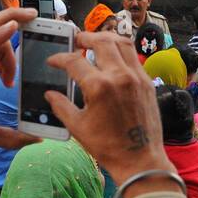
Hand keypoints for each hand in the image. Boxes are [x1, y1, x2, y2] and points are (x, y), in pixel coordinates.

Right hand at [45, 32, 175, 193]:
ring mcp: (137, 78)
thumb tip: (50, 94)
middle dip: (85, 38)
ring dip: (106, 39)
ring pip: (122, 43)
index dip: (59, 58)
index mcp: (99, 87)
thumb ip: (61, 106)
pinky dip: (121, 52)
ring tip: (95, 43)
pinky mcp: (147, 83)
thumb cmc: (108, 147)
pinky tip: (113, 59)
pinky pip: (134, 58)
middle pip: (101, 41)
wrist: (140, 160)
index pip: (74, 61)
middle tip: (76, 41)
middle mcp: (119, 76)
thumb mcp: (77, 127)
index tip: (53, 61)